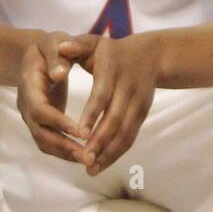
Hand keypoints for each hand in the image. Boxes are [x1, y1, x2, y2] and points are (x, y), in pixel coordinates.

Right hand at [16, 30, 85, 162]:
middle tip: (87, 156)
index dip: (58, 122)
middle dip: (63, 146)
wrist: (36, 54)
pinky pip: (50, 142)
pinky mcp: (41, 123)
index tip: (80, 131)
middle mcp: (27, 105)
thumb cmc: (48, 46)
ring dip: (66, 154)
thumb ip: (56, 56)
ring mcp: (32, 117)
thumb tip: (59, 73)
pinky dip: (66, 151)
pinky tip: (85, 155)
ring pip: (45, 142)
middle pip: (41, 133)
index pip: (40, 110)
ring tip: (89, 160)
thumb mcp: (52, 43)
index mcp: (29, 85)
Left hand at [58, 33, 160, 176]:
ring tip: (91, 168)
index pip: (102, 96)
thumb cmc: (112, 50)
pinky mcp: (143, 114)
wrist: (151, 55)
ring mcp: (138, 103)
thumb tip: (61, 47)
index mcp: (112, 71)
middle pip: (115, 119)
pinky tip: (102, 164)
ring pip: (125, 132)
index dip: (92, 115)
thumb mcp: (93, 42)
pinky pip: (131, 136)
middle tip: (84, 159)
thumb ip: (76, 45)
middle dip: (100, 141)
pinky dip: (117, 152)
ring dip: (110, 152)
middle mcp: (128, 88)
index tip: (80, 134)